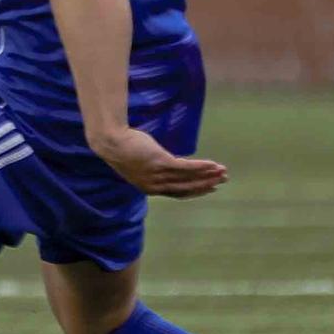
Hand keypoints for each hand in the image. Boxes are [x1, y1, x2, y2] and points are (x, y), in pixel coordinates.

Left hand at [87, 125, 227, 198]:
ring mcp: (158, 175)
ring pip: (189, 178)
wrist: (111, 141)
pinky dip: (201, 166)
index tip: (210, 188)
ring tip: (222, 171)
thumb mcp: (142, 163)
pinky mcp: (161, 163)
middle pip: (187, 188)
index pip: (178, 193)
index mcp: (150, 188)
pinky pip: (186, 167)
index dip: (196, 191)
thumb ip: (157, 168)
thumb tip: (171, 163)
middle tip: (222, 181)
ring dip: (207, 175)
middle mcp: (155, 185)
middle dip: (206, 185)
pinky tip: (212, 164)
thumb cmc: (124, 148)